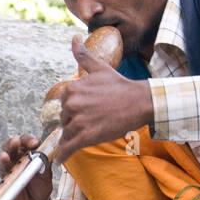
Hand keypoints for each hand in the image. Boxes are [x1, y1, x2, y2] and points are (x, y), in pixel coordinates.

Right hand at [0, 134, 54, 199]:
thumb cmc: (41, 188)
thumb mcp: (47, 174)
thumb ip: (46, 162)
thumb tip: (50, 150)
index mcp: (29, 154)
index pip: (27, 142)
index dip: (29, 140)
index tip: (35, 142)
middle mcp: (18, 158)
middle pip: (13, 145)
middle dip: (14, 142)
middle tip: (17, 142)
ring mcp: (10, 168)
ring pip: (5, 156)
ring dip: (6, 152)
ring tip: (6, 154)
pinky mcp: (5, 178)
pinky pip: (2, 169)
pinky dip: (2, 163)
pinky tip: (3, 159)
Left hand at [51, 35, 154, 164]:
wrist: (139, 102)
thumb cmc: (119, 86)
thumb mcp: (99, 68)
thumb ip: (82, 56)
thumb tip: (74, 38)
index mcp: (71, 89)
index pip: (64, 105)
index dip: (76, 109)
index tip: (89, 110)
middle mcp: (71, 104)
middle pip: (65, 120)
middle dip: (75, 122)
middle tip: (95, 120)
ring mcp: (78, 120)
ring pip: (67, 134)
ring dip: (74, 137)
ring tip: (89, 134)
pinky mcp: (85, 136)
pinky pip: (68, 148)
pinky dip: (63, 155)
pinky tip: (60, 160)